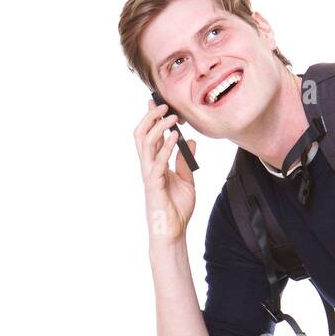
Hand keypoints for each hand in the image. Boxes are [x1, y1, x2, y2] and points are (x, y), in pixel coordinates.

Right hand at [133, 99, 196, 243]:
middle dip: (151, 117)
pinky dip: (166, 147)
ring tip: (172, 117)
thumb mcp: (187, 180)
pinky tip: (176, 136)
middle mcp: (148, 166)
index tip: (161, 104)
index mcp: (155, 164)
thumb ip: (186, 162)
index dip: (153, 119)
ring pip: (146, 143)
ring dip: (159, 127)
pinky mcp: (154, 184)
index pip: (150, 136)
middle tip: (164, 105)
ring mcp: (149, 174)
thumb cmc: (177, 209)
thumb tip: (192, 142)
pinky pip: (157, 162)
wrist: (173, 231)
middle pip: (142, 134)